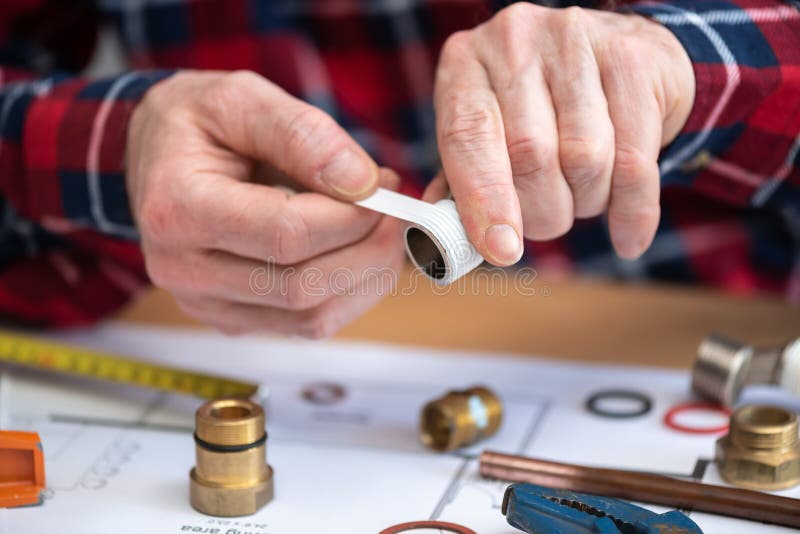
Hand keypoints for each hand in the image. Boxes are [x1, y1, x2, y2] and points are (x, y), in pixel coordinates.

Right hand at [127, 71, 404, 337]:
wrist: (155, 153)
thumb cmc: (196, 122)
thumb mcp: (242, 98)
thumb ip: (304, 135)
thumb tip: (364, 184)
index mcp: (177, 209)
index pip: (285, 235)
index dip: (351, 218)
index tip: (385, 189)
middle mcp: (183, 269)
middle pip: (301, 287)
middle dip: (368, 251)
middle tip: (396, 211)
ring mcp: (204, 302)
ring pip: (309, 318)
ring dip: (366, 278)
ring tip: (383, 230)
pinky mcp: (228, 317)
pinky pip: (303, 324)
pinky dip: (347, 294)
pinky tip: (359, 254)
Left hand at [428, 3, 694, 262]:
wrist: (615, 54)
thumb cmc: (539, 107)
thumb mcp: (490, 131)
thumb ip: (464, 181)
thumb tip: (442, 239)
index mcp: (466, 65)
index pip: (466, 136)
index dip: (482, 200)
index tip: (501, 250)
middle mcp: (515, 42)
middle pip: (529, 154)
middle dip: (542, 212)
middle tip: (548, 222)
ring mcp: (576, 40)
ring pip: (585, 158)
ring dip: (586, 202)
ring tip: (584, 196)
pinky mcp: (633, 56)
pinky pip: (635, 158)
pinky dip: (632, 209)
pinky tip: (629, 235)